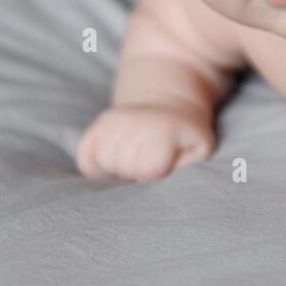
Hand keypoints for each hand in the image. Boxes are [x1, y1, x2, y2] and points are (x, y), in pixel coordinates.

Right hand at [75, 105, 213, 181]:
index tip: (161, 165)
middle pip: (122, 168)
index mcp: (161, 129)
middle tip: (149, 160)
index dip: (154, 174)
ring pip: (102, 163)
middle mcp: (133, 121)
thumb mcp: (200, 148)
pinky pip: (86, 158)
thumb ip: (187, 165)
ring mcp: (112, 121)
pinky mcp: (97, 125)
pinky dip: (97, 164)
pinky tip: (118, 156)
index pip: (146, 169)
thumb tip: (162, 178)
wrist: (169, 107)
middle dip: (136, 172)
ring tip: (135, 157)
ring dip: (117, 167)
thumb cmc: (185, 136)